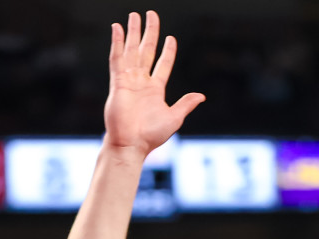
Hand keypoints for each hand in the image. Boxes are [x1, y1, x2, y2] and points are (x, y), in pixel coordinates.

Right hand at [105, 11, 204, 156]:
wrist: (131, 143)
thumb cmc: (151, 135)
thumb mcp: (174, 118)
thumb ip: (186, 104)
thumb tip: (201, 96)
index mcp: (156, 90)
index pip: (163, 64)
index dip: (168, 51)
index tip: (171, 38)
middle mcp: (142, 81)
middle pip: (147, 51)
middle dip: (149, 33)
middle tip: (151, 15)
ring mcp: (129, 79)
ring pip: (131, 50)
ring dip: (132, 32)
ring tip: (134, 16)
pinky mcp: (117, 81)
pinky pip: (117, 57)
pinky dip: (116, 42)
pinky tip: (117, 28)